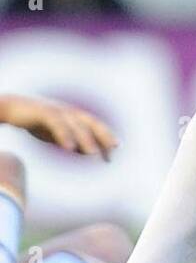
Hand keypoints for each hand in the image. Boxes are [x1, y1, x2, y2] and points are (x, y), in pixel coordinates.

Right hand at [0, 94, 116, 159]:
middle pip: (90, 122)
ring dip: (85, 139)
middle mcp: (68, 111)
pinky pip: (57, 124)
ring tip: (93, 154)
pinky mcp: (43, 112)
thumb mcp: (57, 134)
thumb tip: (88, 151)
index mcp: (73, 115)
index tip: (115, 149)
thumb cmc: (36, 121)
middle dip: (103, 134)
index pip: (94, 125)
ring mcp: (57, 110)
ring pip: (75, 124)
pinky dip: (64, 135)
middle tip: (113, 148)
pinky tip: (69, 148)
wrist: (12, 108)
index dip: (106, 135)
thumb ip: (73, 140)